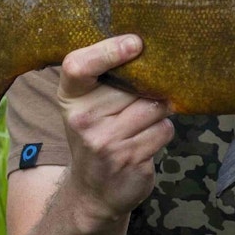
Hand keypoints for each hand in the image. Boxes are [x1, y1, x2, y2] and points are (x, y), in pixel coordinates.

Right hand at [56, 34, 173, 224]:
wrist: (93, 192)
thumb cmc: (96, 135)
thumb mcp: (86, 106)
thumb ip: (105, 79)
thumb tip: (151, 50)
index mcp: (70, 99)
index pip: (78, 66)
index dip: (108, 50)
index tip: (135, 43)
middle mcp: (84, 120)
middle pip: (135, 87)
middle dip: (148, 89)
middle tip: (141, 99)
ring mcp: (106, 143)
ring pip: (154, 107)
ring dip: (158, 112)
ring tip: (143, 121)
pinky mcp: (130, 159)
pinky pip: (163, 130)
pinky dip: (163, 131)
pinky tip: (147, 140)